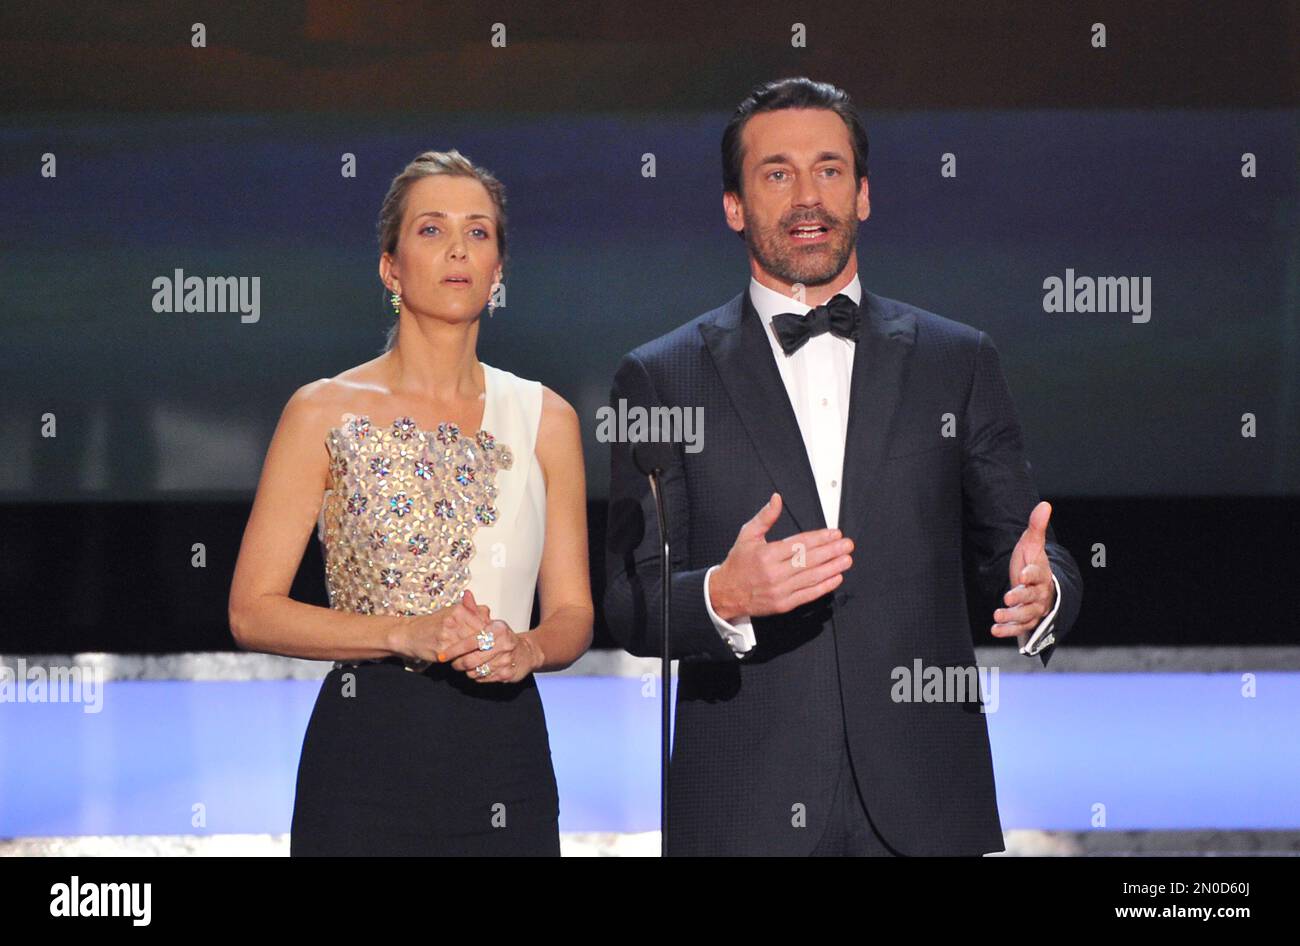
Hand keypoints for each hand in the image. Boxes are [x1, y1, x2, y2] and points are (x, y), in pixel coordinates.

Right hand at [394, 589, 489, 664]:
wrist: (411, 634)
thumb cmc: (434, 624)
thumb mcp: (453, 612)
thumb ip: (473, 612)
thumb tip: (489, 615)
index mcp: (459, 610)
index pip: (484, 623)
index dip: (492, 634)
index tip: (496, 640)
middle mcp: (454, 621)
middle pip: (480, 636)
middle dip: (487, 645)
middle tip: (493, 652)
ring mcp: (447, 635)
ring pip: (472, 648)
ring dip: (478, 654)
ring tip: (482, 657)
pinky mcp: (442, 649)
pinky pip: (460, 657)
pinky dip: (466, 659)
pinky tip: (468, 660)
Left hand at [444, 593, 543, 683]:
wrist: (526, 653)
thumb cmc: (503, 637)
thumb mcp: (490, 622)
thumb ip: (475, 610)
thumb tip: (465, 594)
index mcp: (498, 629)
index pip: (470, 641)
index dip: (454, 649)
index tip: (442, 655)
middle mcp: (504, 644)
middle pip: (471, 660)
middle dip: (458, 663)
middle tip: (453, 663)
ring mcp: (506, 660)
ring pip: (476, 671)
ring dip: (467, 671)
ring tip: (466, 666)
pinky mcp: (506, 674)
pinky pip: (483, 679)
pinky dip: (477, 676)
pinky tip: (478, 670)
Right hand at [708, 492, 853, 620]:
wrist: (725, 593)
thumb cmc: (738, 564)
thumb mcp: (747, 535)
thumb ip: (765, 517)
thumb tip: (777, 499)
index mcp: (767, 554)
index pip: (799, 544)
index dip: (819, 538)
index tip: (834, 533)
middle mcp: (774, 572)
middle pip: (809, 560)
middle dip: (831, 551)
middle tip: (847, 545)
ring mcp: (780, 590)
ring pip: (811, 577)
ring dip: (832, 567)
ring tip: (846, 559)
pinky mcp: (783, 604)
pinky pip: (808, 594)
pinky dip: (824, 586)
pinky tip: (835, 578)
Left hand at [991, 500, 1056, 638]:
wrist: (1035, 584)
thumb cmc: (1031, 563)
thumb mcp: (1031, 544)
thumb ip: (1036, 527)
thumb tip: (1045, 504)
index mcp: (1041, 574)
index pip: (1038, 574)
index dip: (1031, 574)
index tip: (1022, 575)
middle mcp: (1039, 593)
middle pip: (1032, 597)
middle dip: (1020, 598)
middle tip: (1007, 597)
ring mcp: (1033, 608)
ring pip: (1026, 615)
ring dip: (1012, 616)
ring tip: (997, 616)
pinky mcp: (1025, 621)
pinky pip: (1018, 628)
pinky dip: (1007, 630)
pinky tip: (994, 629)